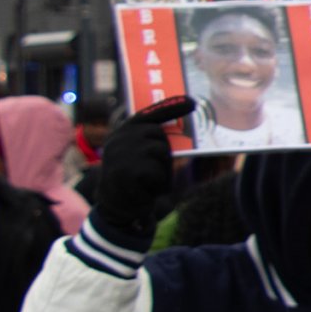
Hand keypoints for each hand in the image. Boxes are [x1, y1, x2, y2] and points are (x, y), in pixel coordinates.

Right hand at [95, 99, 193, 241]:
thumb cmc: (138, 181)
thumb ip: (155, 141)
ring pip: (160, 151)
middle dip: (163, 153)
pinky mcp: (125, 170)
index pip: (148, 114)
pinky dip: (157, 182)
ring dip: (161, 169)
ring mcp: (119, 153)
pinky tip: (145, 189)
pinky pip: (157, 170)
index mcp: (122, 133)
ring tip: (147, 180)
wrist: (119, 209)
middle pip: (158, 134)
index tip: (192, 102)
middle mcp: (118, 140)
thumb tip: (183, 124)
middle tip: (151, 170)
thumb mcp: (144, 156)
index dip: (171, 107)